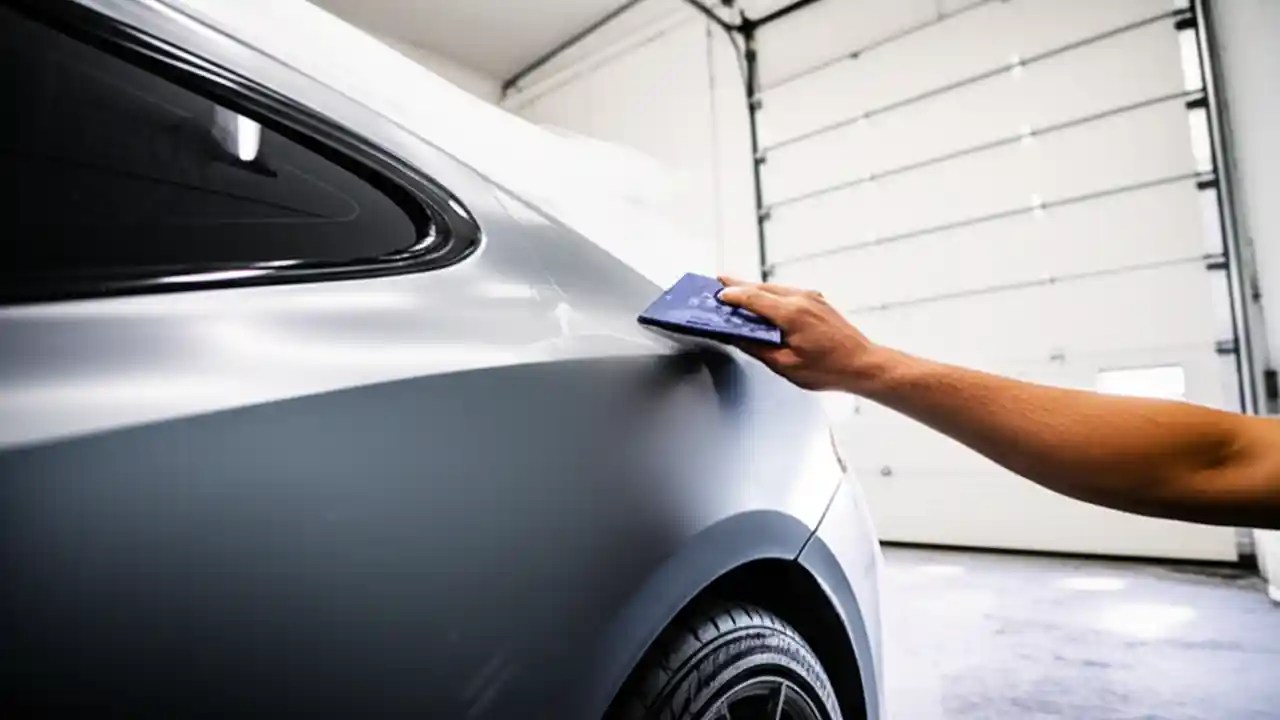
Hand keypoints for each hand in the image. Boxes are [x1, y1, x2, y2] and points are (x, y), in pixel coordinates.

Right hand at [716, 277, 882, 391]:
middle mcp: (801, 299)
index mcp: (791, 314)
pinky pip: (788, 293)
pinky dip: (771, 294)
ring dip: (755, 289)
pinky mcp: (818, 302)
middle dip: (739, 285)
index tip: (717, 295)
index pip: (753, 298)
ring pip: (775, 288)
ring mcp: (812, 298)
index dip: (732, 296)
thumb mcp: (785, 365)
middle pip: (762, 288)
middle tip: (719, 282)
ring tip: (737, 290)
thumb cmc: (828, 368)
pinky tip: (764, 300)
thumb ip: (757, 348)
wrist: (862, 364)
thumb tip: (737, 337)